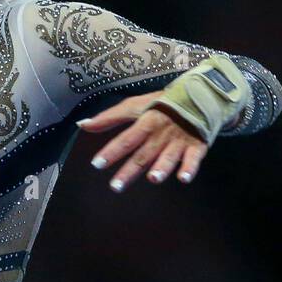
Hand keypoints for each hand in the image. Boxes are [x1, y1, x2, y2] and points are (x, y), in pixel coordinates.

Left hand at [75, 91, 208, 192]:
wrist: (200, 94)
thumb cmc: (162, 103)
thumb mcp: (135, 105)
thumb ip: (109, 117)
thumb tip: (81, 124)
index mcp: (146, 122)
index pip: (126, 139)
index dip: (112, 151)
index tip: (97, 164)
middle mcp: (161, 133)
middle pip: (143, 154)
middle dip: (130, 170)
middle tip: (116, 186)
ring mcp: (179, 140)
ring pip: (168, 156)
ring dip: (161, 167)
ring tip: (153, 179)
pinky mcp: (197, 146)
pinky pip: (194, 158)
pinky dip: (190, 168)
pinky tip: (183, 178)